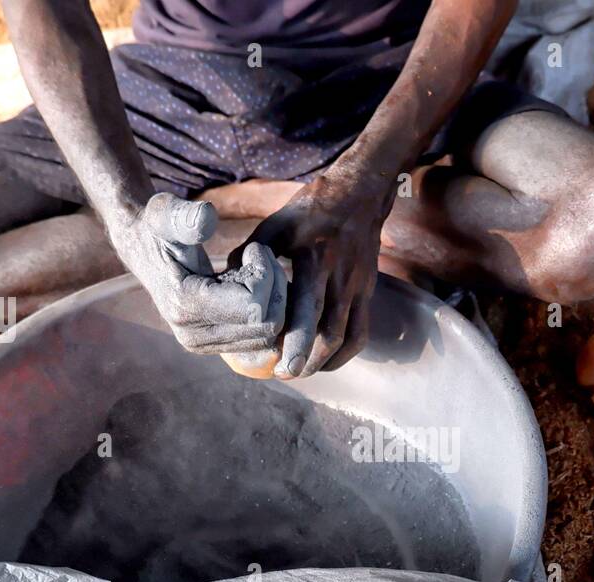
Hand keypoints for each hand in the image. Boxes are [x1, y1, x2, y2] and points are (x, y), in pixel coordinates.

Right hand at [109, 193, 285, 353]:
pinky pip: (261, 340)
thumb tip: (206, 216)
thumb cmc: (159, 227)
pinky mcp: (213, 347)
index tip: (254, 247)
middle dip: (275, 287)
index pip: (253, 305)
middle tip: (263, 258)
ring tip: (257, 272)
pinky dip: (266, 313)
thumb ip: (186, 217)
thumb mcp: (168, 214)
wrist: (143, 248)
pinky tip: (253, 288)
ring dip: (274, 300)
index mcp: (185, 305)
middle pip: (267, 324)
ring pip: (269, 336)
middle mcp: (193, 336)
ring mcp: (203, 346)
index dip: (265, 273)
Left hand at [237, 169, 388, 377]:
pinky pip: (361, 331)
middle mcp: (340, 276)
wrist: (360, 194)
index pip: (308, 310)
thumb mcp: (276, 225)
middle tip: (286, 375)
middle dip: (309, 361)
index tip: (279, 365)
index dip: (296, 343)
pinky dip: (345, 353)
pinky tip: (327, 361)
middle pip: (330, 333)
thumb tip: (226, 283)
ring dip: (326, 361)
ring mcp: (358, 286)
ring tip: (304, 372)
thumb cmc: (310, 209)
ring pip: (348, 337)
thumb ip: (251, 255)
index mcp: (314, 259)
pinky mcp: (368, 291)